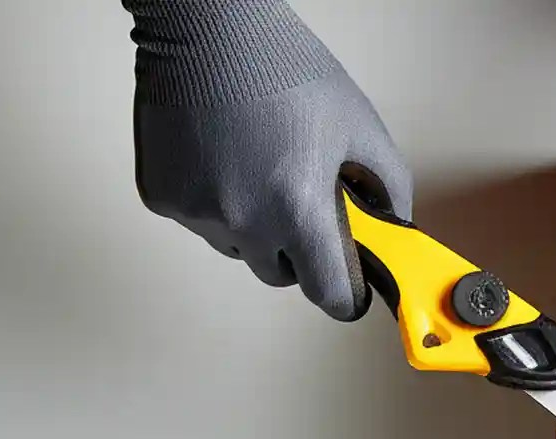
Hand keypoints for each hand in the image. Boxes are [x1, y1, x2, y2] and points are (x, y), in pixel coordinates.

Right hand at [125, 0, 411, 320]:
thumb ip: (389, 186)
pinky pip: (201, 221)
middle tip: (304, 207)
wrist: (209, 27)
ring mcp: (196, 212)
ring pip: (237, 248)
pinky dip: (217, 202)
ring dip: (255, 227)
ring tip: (263, 169)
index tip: (348, 291)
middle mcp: (242, 220)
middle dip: (298, 252)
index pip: (326, 292)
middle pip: (279, 274)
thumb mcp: (360, 126)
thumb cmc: (283, 67)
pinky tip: (226, 156)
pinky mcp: (162, 197)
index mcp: (297, 209)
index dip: (343, 295)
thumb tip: (394, 225)